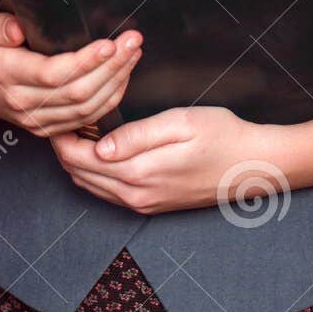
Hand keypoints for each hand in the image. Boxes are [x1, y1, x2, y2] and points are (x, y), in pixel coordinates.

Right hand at [0, 6, 141, 136]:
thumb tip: (19, 29)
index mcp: (5, 75)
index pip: (53, 74)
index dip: (86, 61)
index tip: (110, 42)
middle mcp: (23, 102)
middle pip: (78, 93)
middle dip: (112, 66)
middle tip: (134, 41)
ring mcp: (36, 119)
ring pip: (87, 109)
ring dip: (116, 81)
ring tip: (134, 53)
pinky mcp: (46, 127)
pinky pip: (85, 119)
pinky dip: (110, 99)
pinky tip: (122, 76)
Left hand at [51, 106, 285, 213]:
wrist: (254, 166)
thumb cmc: (223, 136)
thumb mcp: (181, 123)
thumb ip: (137, 135)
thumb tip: (100, 146)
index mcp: (138, 172)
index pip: (77, 157)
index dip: (61, 132)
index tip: (59, 107)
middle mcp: (134, 195)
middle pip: (77, 173)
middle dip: (63, 144)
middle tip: (63, 112)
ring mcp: (142, 204)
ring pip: (89, 184)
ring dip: (76, 158)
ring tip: (79, 125)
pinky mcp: (150, 205)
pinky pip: (107, 192)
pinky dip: (93, 171)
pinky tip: (101, 147)